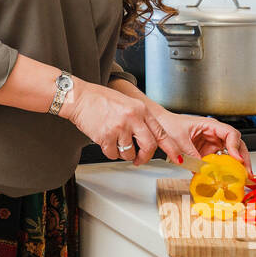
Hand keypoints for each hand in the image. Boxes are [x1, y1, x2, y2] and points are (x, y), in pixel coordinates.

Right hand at [60, 81, 192, 165]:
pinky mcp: (106, 137)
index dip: (171, 148)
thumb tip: (150, 138)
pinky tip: (105, 141)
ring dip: (123, 153)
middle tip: (139, 159)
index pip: (161, 132)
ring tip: (115, 142)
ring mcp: (119, 128)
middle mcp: (132, 118)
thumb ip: (140, 119)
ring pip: (129, 153)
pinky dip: (110, 152)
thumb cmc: (100, 99)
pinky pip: (113, 154)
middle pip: (149, 146)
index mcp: (140, 109)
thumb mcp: (127, 103)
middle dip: (145, 157)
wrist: (79, 97)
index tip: (176, 157)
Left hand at [148, 108, 251, 170]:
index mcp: (210, 124)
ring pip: (231, 153)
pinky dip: (224, 169)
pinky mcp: (207, 151)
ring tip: (241, 177)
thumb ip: (190, 154)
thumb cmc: (168, 124)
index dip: (235, 146)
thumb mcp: (179, 139)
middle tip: (247, 172)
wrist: (159, 124)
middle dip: (243, 158)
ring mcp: (212, 143)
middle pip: (236, 144)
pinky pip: (219, 161)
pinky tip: (227, 177)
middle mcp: (214, 133)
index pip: (230, 133)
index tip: (236, 158)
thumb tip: (201, 168)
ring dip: (237, 165)